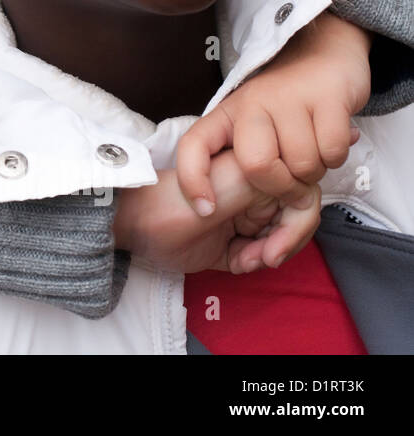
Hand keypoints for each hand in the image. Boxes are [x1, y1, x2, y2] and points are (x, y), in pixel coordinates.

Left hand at [115, 149, 320, 273]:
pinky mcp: (228, 241)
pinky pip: (256, 255)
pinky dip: (252, 262)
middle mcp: (250, 192)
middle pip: (291, 222)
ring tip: (245, 261)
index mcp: (251, 171)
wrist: (131, 227)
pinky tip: (236, 264)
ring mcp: (240, 217)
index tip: (277, 241)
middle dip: (283, 242)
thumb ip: (263, 183)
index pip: (300, 194)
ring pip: (276, 241)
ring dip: (267, 254)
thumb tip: (303, 187)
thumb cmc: (170, 201)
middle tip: (262, 258)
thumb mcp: (223, 186)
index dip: (297, 223)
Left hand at [176, 12, 369, 217]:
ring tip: (312, 151)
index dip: (193, 179)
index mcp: (226, 114)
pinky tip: (330, 139)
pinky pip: (332, 151)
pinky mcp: (327, 97)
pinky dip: (335, 158)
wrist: (322, 53)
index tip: (206, 209)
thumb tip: (221, 209)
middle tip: (293, 182)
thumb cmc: (284, 106)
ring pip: (301, 164)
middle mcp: (251, 103)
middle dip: (281, 187)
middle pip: (256, 165)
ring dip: (313, 172)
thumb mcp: (252, 130)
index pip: (193, 145)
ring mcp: (289, 97)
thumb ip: (243, 164)